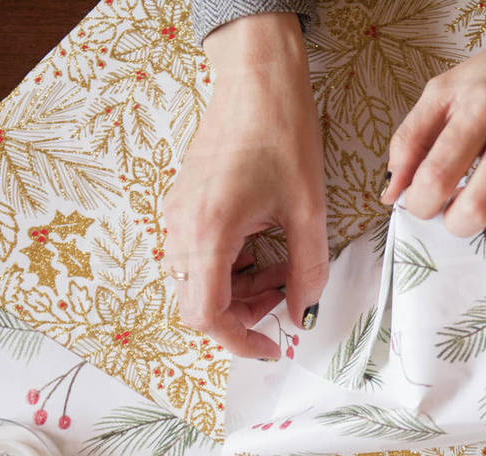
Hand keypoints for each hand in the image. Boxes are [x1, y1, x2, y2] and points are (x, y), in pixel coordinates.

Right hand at [164, 13, 327, 359]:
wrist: (256, 80)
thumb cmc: (282, 134)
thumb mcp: (309, 211)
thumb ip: (308, 272)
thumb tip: (303, 315)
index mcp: (208, 231)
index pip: (204, 315)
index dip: (237, 340)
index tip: (270, 345)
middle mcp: (180, 227)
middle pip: (197, 303)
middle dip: (242, 313)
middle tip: (285, 294)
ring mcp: (176, 215)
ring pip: (196, 283)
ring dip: (237, 291)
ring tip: (280, 269)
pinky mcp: (182, 205)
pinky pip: (196, 257)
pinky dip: (228, 268)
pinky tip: (262, 249)